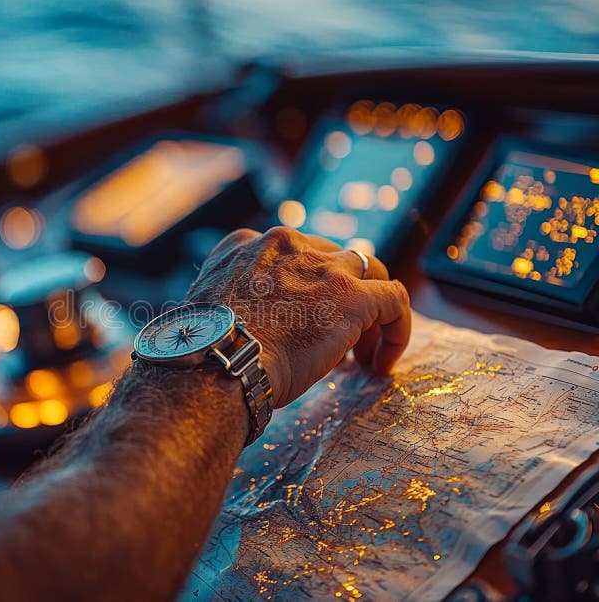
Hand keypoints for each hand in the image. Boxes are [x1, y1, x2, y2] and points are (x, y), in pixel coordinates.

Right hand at [186, 227, 410, 408]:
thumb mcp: (212, 308)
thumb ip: (234, 300)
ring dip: (369, 311)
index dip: (305, 289)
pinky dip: (398, 328)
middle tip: (335, 340)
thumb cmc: (207, 350)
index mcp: (246, 244)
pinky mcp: (352, 295)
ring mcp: (321, 266)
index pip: (293, 254)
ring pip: (368, 272)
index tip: (303, 322)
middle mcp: (286, 243)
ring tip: (362, 354)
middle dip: (338, 297)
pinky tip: (383, 361)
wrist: (216, 360)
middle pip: (332, 259)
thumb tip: (251, 324)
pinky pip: (394, 299)